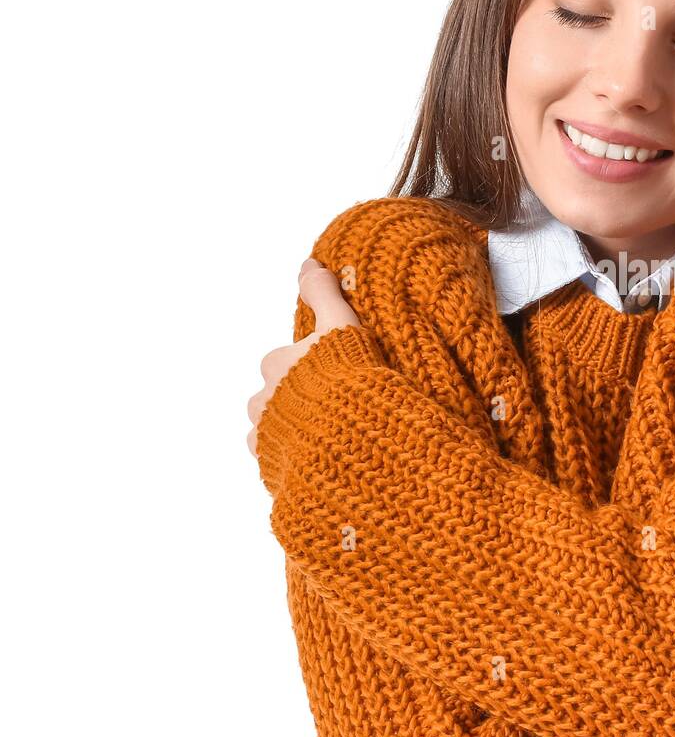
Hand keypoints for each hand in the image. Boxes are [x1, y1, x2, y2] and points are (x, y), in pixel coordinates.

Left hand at [246, 257, 360, 457]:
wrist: (350, 441)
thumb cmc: (347, 378)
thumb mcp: (340, 326)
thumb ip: (323, 294)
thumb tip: (309, 262)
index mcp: (275, 365)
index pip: (286, 360)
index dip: (312, 365)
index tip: (338, 374)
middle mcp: (261, 403)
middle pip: (278, 398)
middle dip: (299, 402)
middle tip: (340, 406)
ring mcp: (266, 442)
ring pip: (277, 432)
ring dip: (298, 434)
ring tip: (335, 438)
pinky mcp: (276, 474)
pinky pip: (285, 465)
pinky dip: (301, 462)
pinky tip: (327, 460)